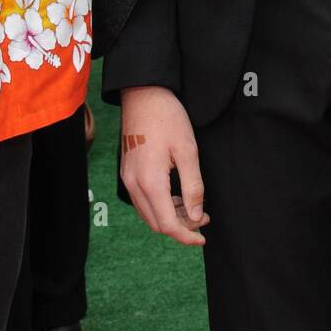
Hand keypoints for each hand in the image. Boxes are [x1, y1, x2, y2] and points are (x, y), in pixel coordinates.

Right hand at [120, 85, 208, 245]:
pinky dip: (159, 206)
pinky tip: (175, 196)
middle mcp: (134, 184)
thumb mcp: (188, 151)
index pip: (168, 224)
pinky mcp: (127, 171)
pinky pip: (142, 200)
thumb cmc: (167, 118)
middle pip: (156, 223)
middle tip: (202, 218)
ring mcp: (128, 178)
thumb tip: (197, 216)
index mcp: (150, 181)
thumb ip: (193, 187)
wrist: (143, 94)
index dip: (187, 235)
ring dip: (169, 217)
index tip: (203, 236)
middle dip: (180, 227)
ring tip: (192, 207)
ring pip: (148, 214)